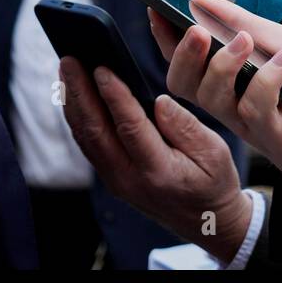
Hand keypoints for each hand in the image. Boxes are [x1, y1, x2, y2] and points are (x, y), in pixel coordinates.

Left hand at [57, 57, 252, 260]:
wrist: (206, 223)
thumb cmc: (214, 182)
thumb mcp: (215, 153)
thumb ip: (186, 127)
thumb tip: (159, 100)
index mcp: (159, 171)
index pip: (130, 128)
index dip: (114, 96)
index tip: (102, 68)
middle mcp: (129, 179)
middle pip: (96, 132)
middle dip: (80, 92)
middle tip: (69, 59)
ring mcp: (115, 180)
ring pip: (85, 137)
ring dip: (73, 101)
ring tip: (66, 68)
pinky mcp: (110, 176)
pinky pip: (87, 143)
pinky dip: (77, 115)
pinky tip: (73, 92)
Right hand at [149, 0, 281, 208]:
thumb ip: (244, 22)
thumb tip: (201, 0)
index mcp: (226, 80)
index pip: (182, 59)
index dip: (164, 36)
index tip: (156, 7)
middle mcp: (228, 102)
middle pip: (183, 82)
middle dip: (183, 54)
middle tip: (199, 30)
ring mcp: (246, 122)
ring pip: (211, 96)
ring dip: (223, 63)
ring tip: (243, 40)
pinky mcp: (272, 137)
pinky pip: (253, 109)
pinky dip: (265, 80)